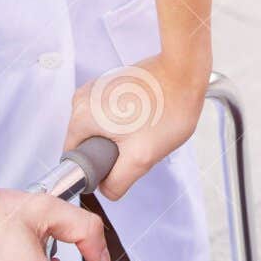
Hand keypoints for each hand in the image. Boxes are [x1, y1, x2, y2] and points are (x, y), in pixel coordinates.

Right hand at [67, 53, 207, 200]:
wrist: (185, 71)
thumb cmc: (167, 108)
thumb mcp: (141, 158)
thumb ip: (116, 182)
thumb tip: (105, 189)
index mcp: (80, 116)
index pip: (75, 158)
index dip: (96, 169)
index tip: (120, 163)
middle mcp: (82, 98)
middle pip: (89, 143)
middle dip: (113, 151)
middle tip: (139, 144)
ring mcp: (97, 88)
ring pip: (102, 129)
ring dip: (122, 136)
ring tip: (146, 127)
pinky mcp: (112, 83)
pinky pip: (112, 114)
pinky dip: (128, 120)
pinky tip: (147, 116)